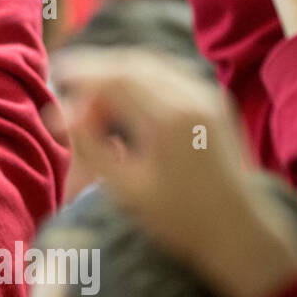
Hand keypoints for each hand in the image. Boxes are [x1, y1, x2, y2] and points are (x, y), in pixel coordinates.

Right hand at [51, 48, 296, 296]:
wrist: (240, 232)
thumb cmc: (180, 219)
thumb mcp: (126, 189)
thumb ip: (92, 147)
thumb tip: (63, 116)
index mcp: (169, 120)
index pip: (115, 78)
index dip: (81, 74)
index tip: (57, 77)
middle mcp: (192, 98)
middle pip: (133, 64)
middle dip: (96, 70)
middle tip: (69, 83)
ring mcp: (208, 96)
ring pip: (152, 64)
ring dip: (118, 70)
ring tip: (93, 89)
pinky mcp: (215, 102)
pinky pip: (171, 73)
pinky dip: (142, 75)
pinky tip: (125, 92)